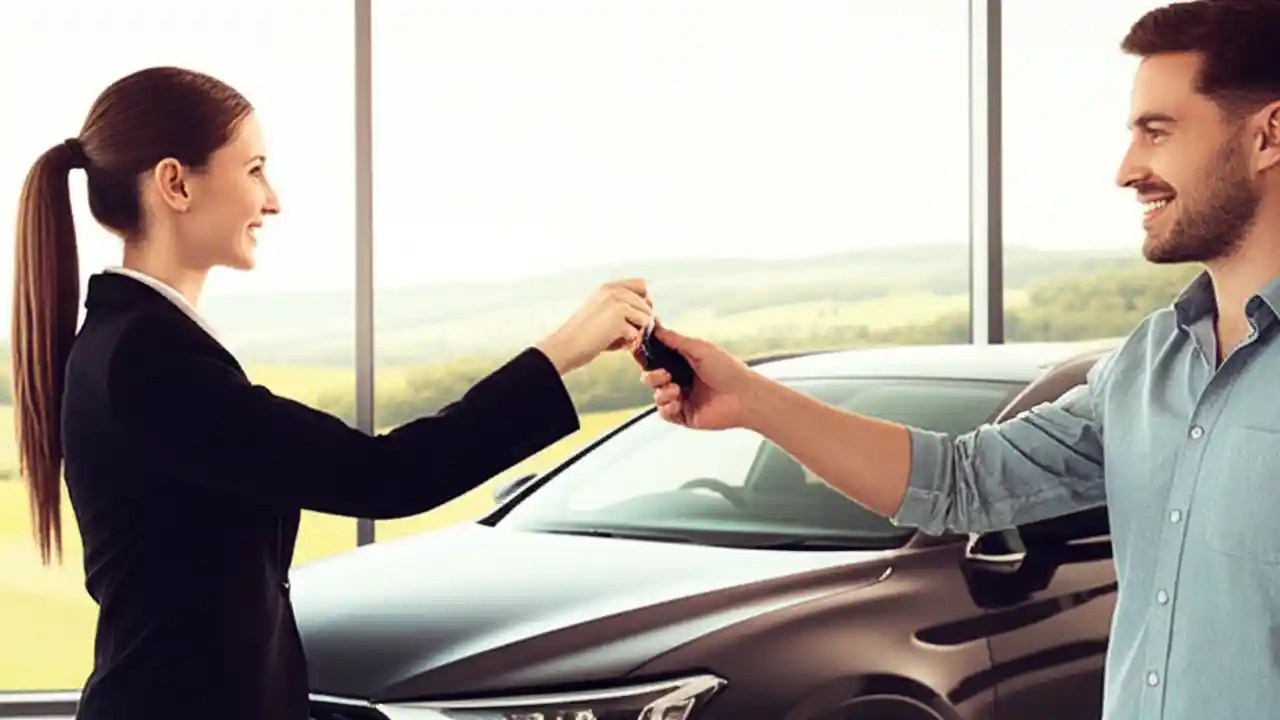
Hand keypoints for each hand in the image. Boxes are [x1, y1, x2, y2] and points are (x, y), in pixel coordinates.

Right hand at [536, 279, 652, 374]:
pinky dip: (628, 343)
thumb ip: (622, 309)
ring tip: (619, 340)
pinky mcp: (619, 319)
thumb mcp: (601, 313)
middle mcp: (614, 291)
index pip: (642, 285)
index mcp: (609, 287)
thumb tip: (650, 317)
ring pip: (646, 319)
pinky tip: (612, 344)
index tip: (638, 316)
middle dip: (643, 322)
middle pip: (647, 305)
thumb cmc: (583, 335)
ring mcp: (617, 303)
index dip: (645, 301)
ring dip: (636, 333)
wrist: (565, 346)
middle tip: (629, 334)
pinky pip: (637, 333)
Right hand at [637, 326, 758, 429]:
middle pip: (651, 378)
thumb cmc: (727, 369)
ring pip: (656, 396)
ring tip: (676, 390)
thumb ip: (675, 340)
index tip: (639, 353)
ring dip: (661, 393)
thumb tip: (656, 327)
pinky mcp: (685, 416)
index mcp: (683, 363)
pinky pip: (664, 413)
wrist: (744, 397)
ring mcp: (682, 399)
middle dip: (651, 376)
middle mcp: (681, 380)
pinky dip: (667, 407)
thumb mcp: (700, 349)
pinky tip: (678, 402)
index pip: (657, 359)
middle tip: (664, 375)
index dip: (646, 357)